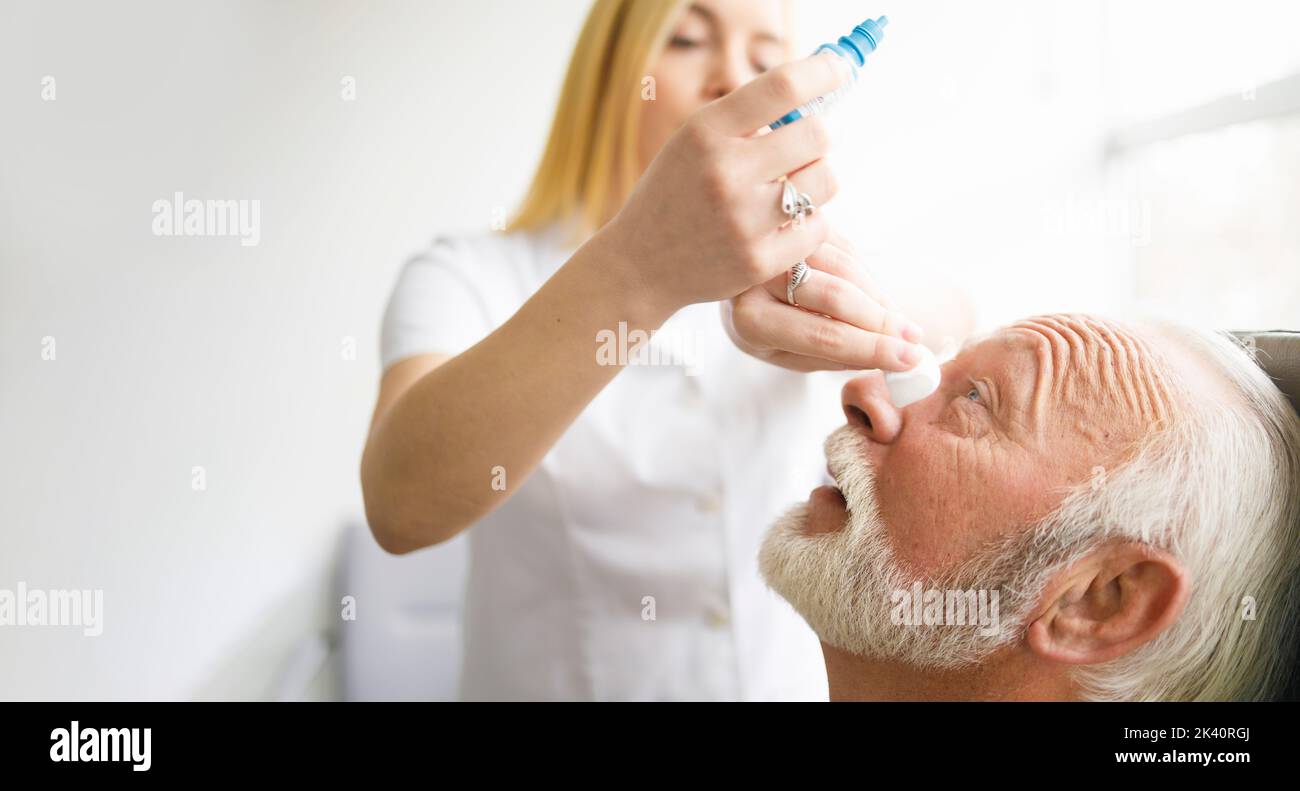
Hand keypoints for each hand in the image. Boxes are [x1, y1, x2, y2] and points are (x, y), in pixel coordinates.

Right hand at [598, 51, 852, 315]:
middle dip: (819, 137)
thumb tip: (817, 89)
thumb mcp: (695, 140)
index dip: (822, 72)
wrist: (640, 263)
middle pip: (817, 134)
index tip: (838, 69)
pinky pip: (817, 227)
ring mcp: (743, 219)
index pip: (782, 87)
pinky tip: (781, 224)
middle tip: (804, 149)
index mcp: (706, 131)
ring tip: (790, 187)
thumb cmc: (677, 192)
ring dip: (816, 180)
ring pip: (825, 180)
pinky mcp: (759, 260)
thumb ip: (747, 117)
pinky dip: (807, 222)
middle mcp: (725, 172)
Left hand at [722, 227, 926, 371]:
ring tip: (901, 324)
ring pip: (844, 267)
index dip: (871, 348)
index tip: (909, 359)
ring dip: (880, 297)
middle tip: (913, 340)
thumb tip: (893, 357)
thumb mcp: (787, 353)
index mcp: (750, 320)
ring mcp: (775, 243)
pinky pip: (844, 248)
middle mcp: (756, 277)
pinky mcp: (793, 222)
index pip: (821, 336)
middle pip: (835, 297)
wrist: (729, 280)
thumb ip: (833, 355)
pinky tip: (878, 299)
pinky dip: (867, 275)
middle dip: (882, 321)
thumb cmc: (765, 326)